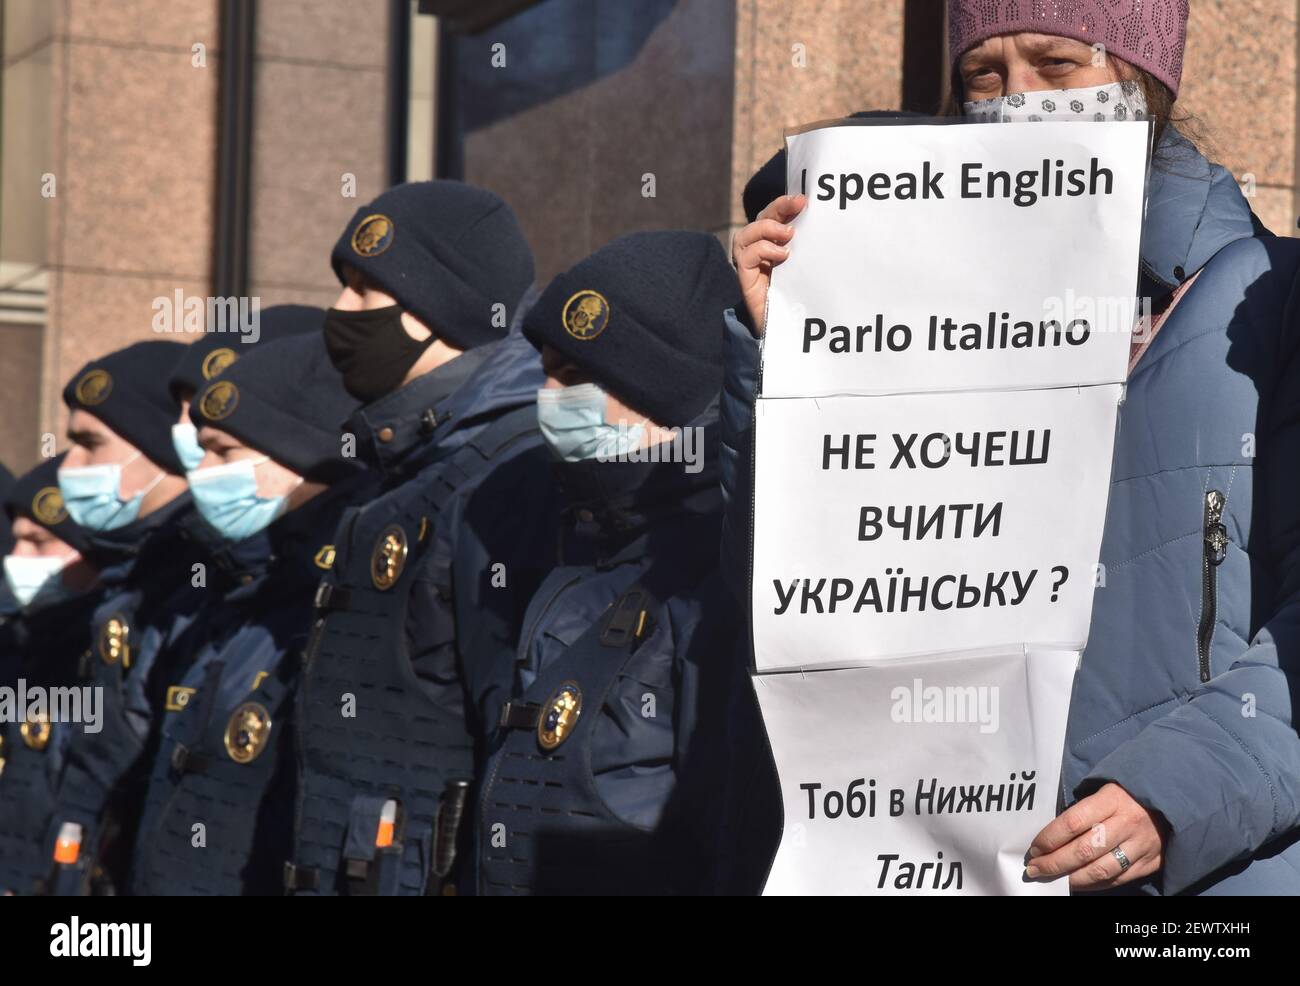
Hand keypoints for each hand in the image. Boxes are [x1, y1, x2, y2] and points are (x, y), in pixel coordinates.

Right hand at [730, 193, 805, 336]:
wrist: (793, 329)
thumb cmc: (804, 294)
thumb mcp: (809, 265)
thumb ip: (811, 246)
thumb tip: (827, 222)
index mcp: (775, 243)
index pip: (774, 215)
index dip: (785, 203)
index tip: (804, 200)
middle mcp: (760, 250)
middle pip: (760, 219)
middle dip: (778, 208)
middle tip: (799, 206)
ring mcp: (750, 264)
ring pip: (746, 234)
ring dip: (767, 228)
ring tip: (789, 235)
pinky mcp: (746, 279)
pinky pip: (745, 256)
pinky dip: (762, 250)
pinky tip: (782, 256)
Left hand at [1025, 782, 1168, 889]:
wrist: (1172, 801)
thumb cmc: (1128, 794)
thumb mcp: (1105, 790)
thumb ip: (1083, 810)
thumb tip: (1051, 836)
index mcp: (1112, 799)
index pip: (1073, 822)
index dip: (1049, 838)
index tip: (1034, 848)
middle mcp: (1127, 823)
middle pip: (1084, 850)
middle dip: (1054, 863)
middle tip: (1035, 869)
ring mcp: (1141, 845)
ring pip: (1100, 870)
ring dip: (1072, 878)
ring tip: (1053, 879)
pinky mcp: (1150, 862)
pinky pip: (1117, 879)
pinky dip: (1094, 884)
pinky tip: (1077, 883)